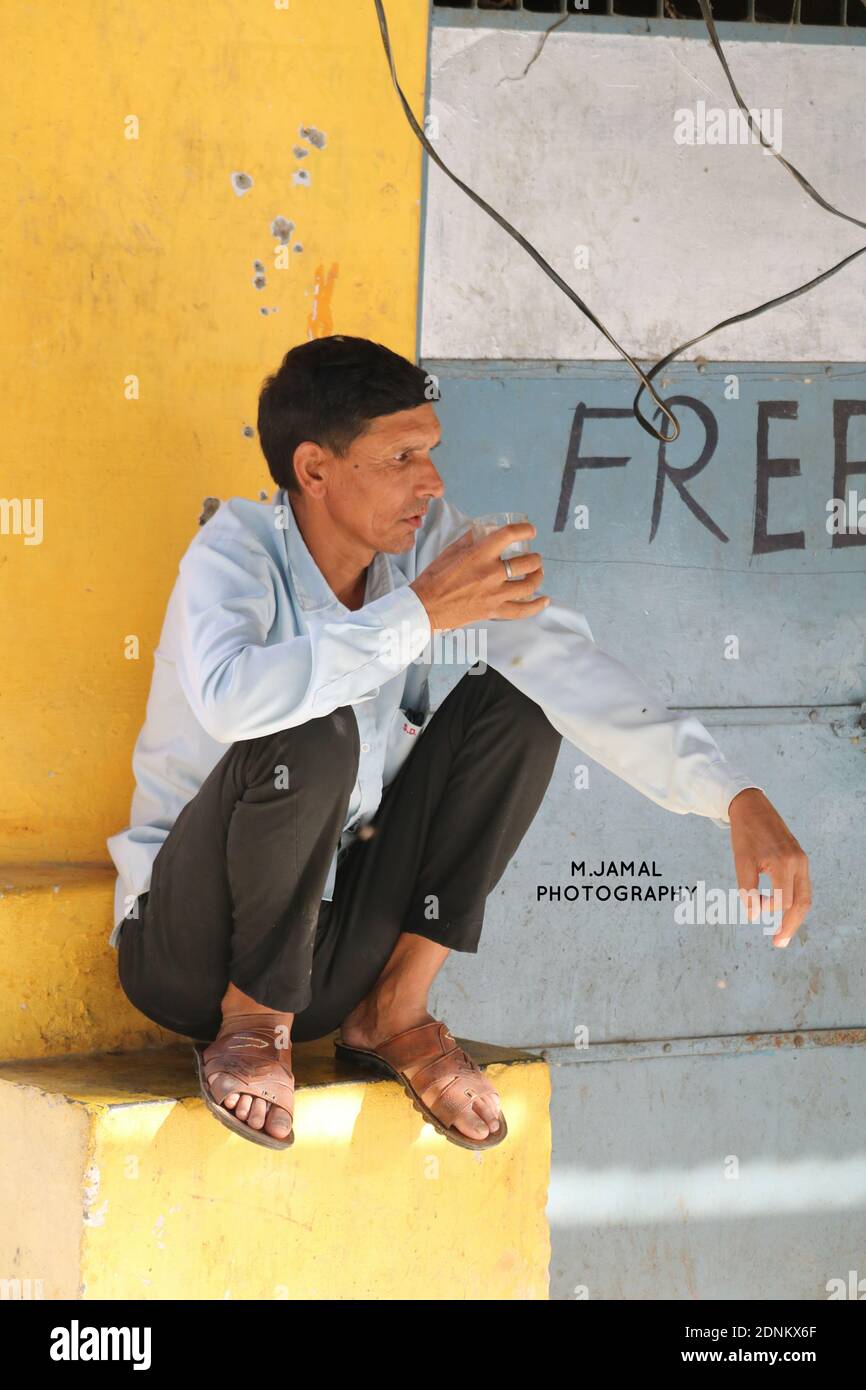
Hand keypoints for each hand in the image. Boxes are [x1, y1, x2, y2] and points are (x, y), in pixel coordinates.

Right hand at [409, 521, 549, 632]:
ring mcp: (494, 594)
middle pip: (526, 562)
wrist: (425, 607)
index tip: (530, 530)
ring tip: (538, 572)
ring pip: (529, 585)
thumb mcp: (449, 551)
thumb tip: (481, 532)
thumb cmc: (433, 578)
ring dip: (538, 576)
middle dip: (534, 557)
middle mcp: (491, 573)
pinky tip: (544, 600)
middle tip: (533, 556)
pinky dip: (536, 606)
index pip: (509, 535)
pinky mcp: (493, 611)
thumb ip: (469, 540)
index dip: (524, 529)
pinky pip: (521, 611)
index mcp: (479, 555)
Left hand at [728, 789, 811, 946]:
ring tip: (783, 934)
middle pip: (801, 903)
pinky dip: (795, 902)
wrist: (752, 807)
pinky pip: (802, 887)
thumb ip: (748, 890)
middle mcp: (798, 862)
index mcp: (784, 863)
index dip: (768, 909)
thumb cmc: (745, 835)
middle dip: (790, 925)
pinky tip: (784, 913)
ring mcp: (802, 861)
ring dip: (795, 918)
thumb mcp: (741, 862)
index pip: (783, 900)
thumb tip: (754, 916)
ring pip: (805, 897)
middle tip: (778, 943)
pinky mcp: (801, 859)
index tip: (753, 909)